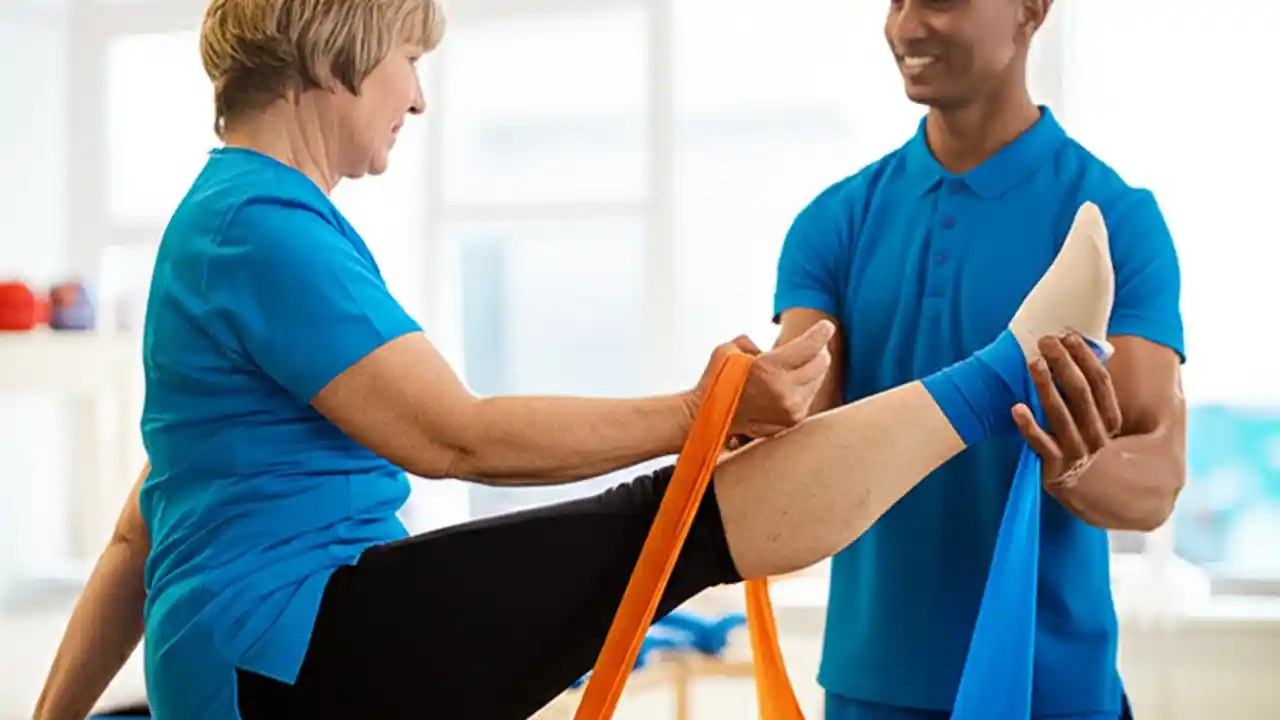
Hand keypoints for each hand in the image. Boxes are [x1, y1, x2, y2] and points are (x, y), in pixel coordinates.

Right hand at [692, 320, 834, 440]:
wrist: (707, 417)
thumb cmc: (715, 381)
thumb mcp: (729, 350)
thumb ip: (752, 343)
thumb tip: (765, 349)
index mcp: (769, 368)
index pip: (809, 346)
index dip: (821, 333)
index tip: (826, 326)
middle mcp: (784, 390)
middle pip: (820, 364)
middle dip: (819, 351)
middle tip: (813, 345)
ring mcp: (790, 408)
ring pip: (816, 381)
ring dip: (812, 369)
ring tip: (799, 364)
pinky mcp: (790, 421)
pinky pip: (808, 397)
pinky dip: (805, 387)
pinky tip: (792, 382)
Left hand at [1012, 334, 1122, 489]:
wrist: (1080, 489)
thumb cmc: (1081, 443)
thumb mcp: (1093, 421)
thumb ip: (1089, 393)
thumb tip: (1084, 350)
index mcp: (1109, 421)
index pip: (1101, 384)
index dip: (1086, 359)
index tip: (1069, 337)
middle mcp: (1097, 436)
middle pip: (1081, 395)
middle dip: (1064, 365)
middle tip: (1046, 341)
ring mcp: (1076, 452)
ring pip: (1061, 416)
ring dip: (1047, 387)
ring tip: (1034, 363)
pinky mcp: (1054, 467)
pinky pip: (1040, 444)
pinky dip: (1028, 426)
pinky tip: (1016, 408)